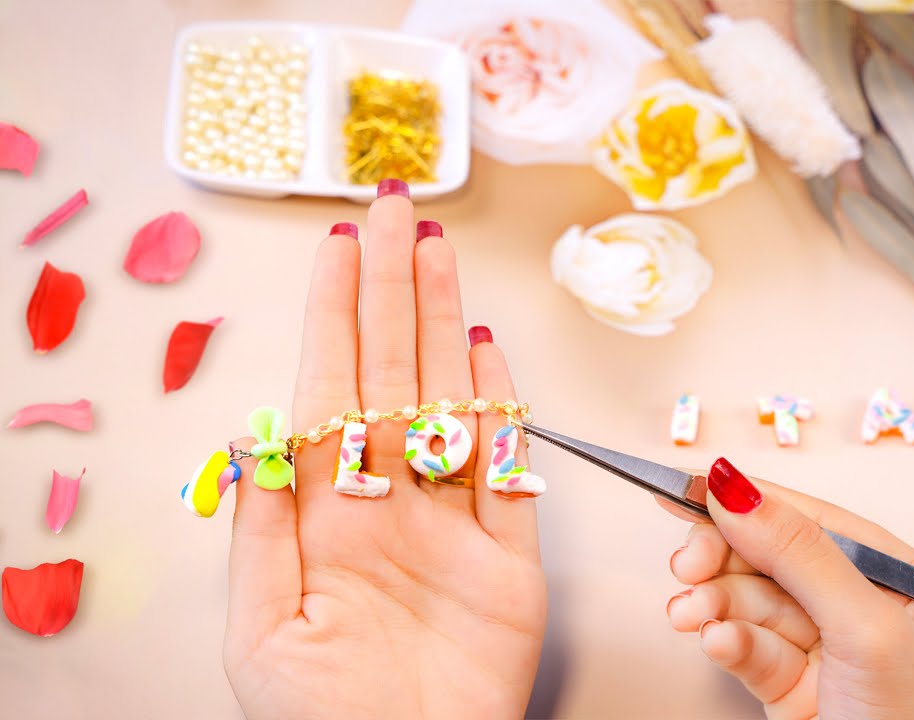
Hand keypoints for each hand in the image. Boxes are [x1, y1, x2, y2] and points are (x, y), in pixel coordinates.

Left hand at [223, 186, 544, 718]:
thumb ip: (259, 530)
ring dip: (447, 329)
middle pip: (395, 377)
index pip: (331, 391)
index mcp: (326, 518)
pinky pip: (510, 474)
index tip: (337, 251)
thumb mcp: (260, 632)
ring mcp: (452, 527)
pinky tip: (491, 356)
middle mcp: (390, 506)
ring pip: (453, 404)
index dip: (335, 317)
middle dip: (393, 293)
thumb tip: (255, 439)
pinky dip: (505, 413)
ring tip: (441, 260)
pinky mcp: (510, 562)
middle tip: (397, 218)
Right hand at [661, 458, 913, 719]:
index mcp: (910, 582)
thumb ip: (802, 556)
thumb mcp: (866, 632)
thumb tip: (738, 486)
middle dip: (727, 562)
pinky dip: (727, 643)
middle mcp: (870, 610)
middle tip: (686, 567)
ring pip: (753, 603)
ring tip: (692, 616)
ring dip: (716, 606)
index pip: (819, 521)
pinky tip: (716, 643)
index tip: (690, 486)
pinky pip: (749, 648)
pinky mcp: (794, 688)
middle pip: (776, 559)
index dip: (753, 501)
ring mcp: (829, 651)